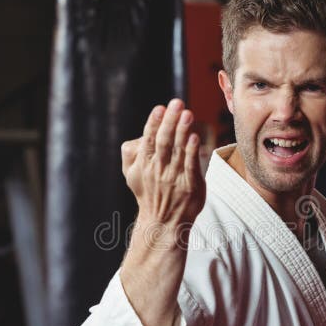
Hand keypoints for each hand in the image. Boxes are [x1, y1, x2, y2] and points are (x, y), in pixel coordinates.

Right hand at [121, 98, 205, 231]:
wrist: (162, 222)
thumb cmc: (149, 193)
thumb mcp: (131, 175)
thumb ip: (130, 154)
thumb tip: (135, 137)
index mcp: (144, 163)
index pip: (149, 139)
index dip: (154, 123)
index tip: (160, 108)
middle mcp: (158, 169)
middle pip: (164, 141)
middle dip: (170, 121)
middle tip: (176, 103)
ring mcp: (174, 177)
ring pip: (178, 151)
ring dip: (183, 132)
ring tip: (187, 114)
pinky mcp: (190, 185)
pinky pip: (191, 166)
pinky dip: (192, 152)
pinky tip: (195, 138)